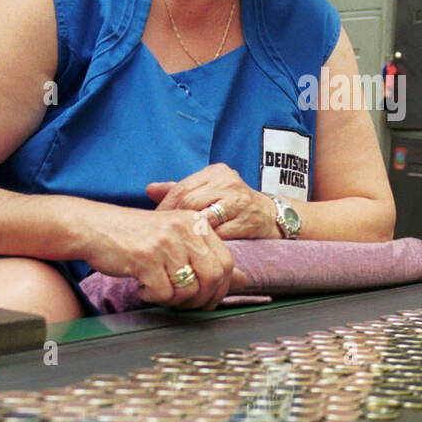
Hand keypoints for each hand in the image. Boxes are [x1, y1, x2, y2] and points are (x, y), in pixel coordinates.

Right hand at [78, 202, 238, 309]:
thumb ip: (207, 256)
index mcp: (196, 223)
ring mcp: (166, 243)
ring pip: (189, 289)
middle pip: (213, 278)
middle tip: (185, 305)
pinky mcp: (146, 258)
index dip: (222, 288)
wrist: (94, 227)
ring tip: (159, 291)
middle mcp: (185, 230)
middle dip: (202, 300)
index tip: (208, 299)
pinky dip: (153, 298)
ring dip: (175, 300)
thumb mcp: (175, 237)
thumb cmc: (135, 235)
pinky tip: (143, 287)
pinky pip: (163, 293)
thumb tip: (243, 279)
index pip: (227, 262)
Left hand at [146, 163, 278, 239]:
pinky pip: (220, 234)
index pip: (182, 188)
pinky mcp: (247, 220)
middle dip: (174, 221)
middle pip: (189, 201)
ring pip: (203, 217)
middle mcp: (228, 182)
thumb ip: (181, 190)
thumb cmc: (234, 205)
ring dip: (189, 233)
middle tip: (164, 237)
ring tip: (179, 244)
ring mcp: (239, 201)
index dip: (165, 207)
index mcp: (215, 172)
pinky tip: (199, 249)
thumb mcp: (210, 191)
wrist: (272, 216)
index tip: (155, 223)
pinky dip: (207, 243)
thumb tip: (149, 189)